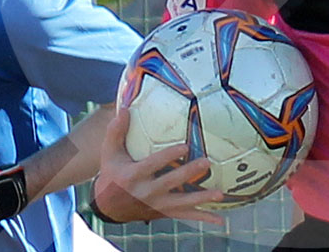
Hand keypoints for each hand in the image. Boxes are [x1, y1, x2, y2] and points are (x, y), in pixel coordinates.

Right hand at [90, 109, 224, 224]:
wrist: (108, 206)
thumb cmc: (112, 173)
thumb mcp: (109, 153)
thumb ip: (116, 131)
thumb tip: (125, 109)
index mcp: (133, 176)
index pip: (153, 165)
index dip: (168, 156)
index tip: (184, 147)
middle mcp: (146, 192)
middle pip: (171, 182)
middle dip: (189, 173)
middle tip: (206, 162)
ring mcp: (156, 205)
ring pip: (181, 203)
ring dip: (201, 198)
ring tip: (219, 194)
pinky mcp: (164, 213)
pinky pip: (185, 216)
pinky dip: (202, 217)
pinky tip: (220, 220)